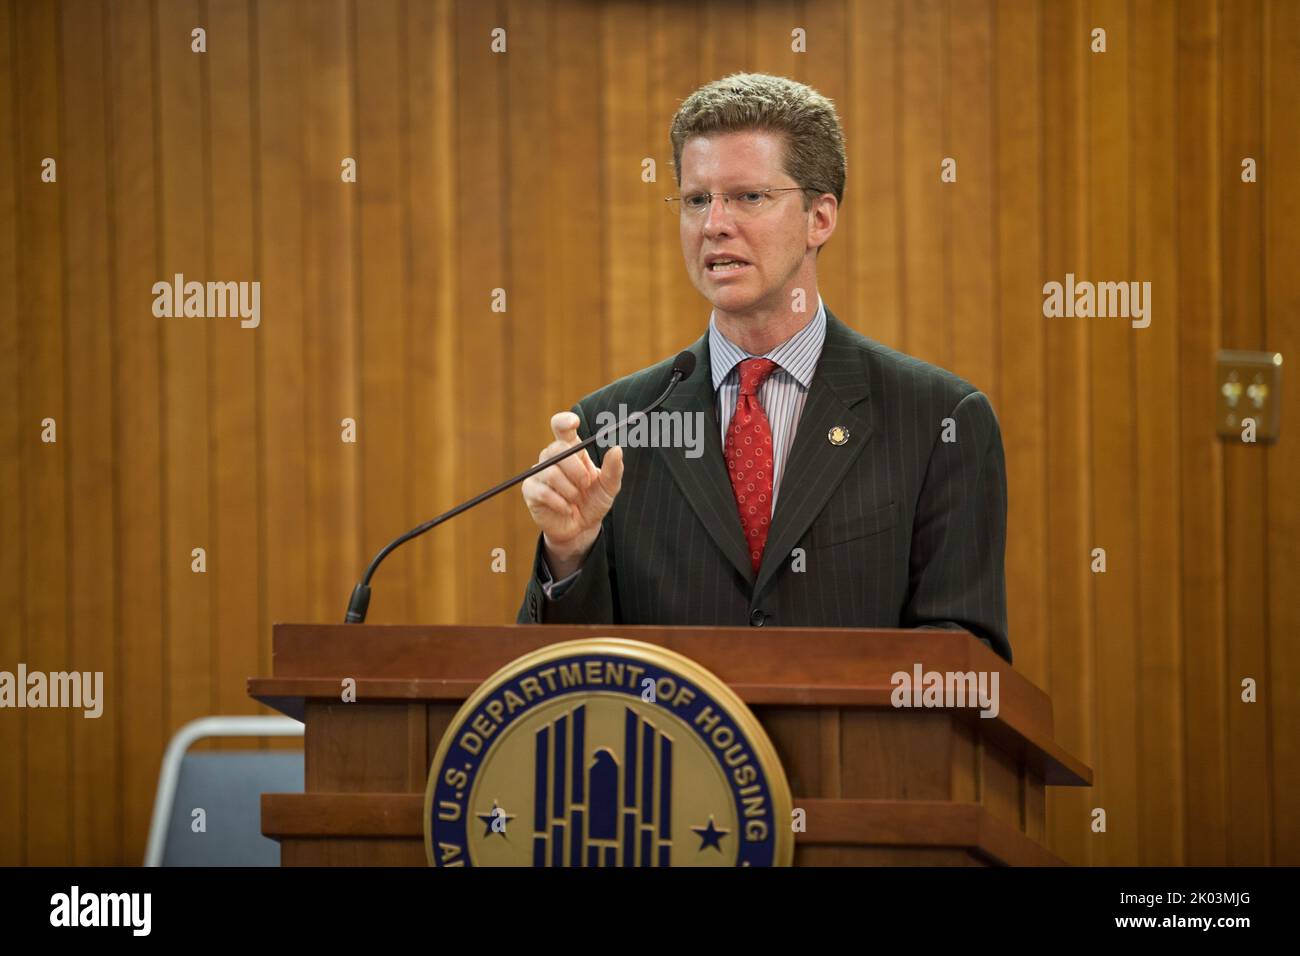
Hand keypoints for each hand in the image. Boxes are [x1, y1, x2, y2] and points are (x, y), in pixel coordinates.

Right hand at [521, 411, 623, 576]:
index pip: (561, 428)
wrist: (581, 529)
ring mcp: (539, 473)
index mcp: (572, 451)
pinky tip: (567, 508)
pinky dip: (560, 503)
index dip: (564, 421)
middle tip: (586, 483)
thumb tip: (617, 449)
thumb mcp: (609, 487)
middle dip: (576, 469)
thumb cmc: (593, 502)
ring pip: (551, 472)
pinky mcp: (530, 491)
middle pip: (557, 449)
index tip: (575, 422)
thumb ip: (614, 470)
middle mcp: (552, 458)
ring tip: (576, 499)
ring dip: (569, 489)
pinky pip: (543, 492)